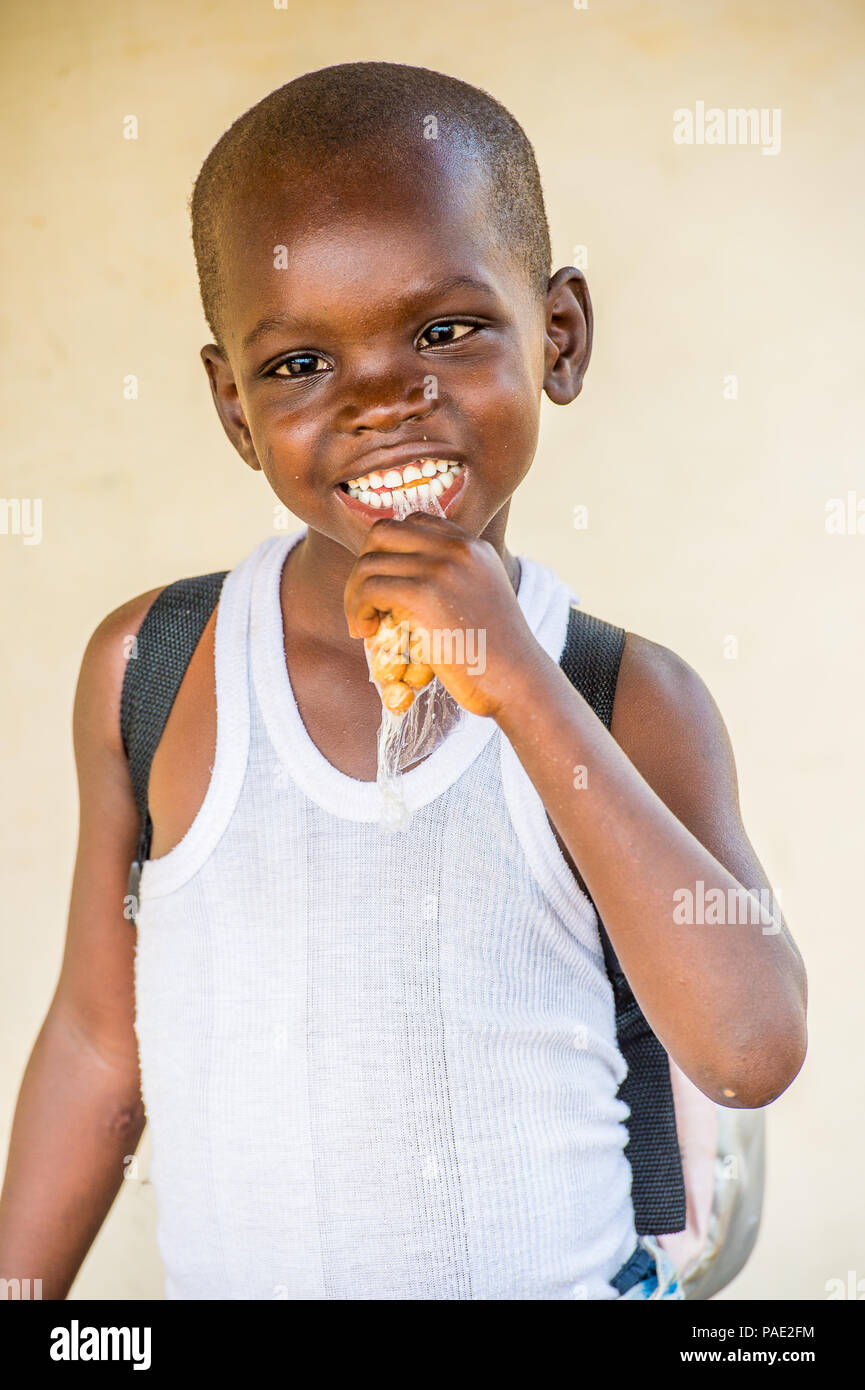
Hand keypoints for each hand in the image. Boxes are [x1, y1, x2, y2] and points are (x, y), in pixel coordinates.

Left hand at [343, 513, 541, 718]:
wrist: (518, 682)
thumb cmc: (496, 656)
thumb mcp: (480, 600)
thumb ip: (449, 580)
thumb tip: (399, 583)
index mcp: (474, 546)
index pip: (414, 522)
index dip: (388, 552)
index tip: (384, 586)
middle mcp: (459, 548)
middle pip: (382, 532)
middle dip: (363, 567)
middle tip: (363, 604)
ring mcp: (442, 568)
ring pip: (369, 563)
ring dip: (354, 595)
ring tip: (362, 625)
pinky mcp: (424, 595)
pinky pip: (370, 589)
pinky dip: (358, 610)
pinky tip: (366, 632)